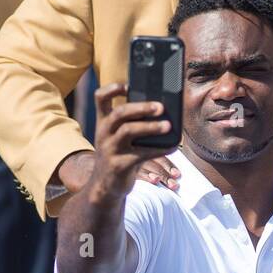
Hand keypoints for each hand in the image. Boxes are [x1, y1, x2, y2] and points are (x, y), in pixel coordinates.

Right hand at [59, 83, 176, 202]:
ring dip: (150, 127)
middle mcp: (104, 133)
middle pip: (120, 113)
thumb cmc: (118, 156)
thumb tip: (161, 109)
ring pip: (129, 131)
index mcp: (103, 122)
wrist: (105, 187)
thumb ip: (131, 124)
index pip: (100, 98)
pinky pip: (141, 154)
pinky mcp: (119, 165)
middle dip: (141, 107)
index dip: (113, 88)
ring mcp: (110, 149)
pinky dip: (159, 150)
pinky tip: (172, 147)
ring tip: (167, 125)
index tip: (128, 85)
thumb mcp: (117, 138)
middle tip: (160, 107)